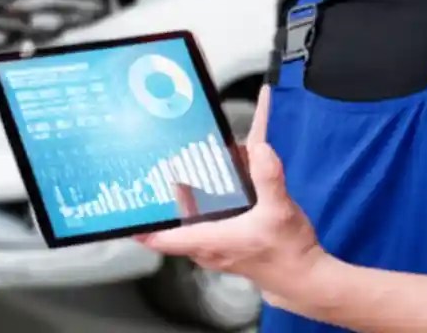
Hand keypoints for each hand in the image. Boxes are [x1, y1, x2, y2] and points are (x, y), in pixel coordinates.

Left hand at [133, 86, 327, 312]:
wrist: (304, 277)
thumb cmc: (289, 252)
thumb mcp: (280, 210)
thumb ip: (268, 178)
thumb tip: (260, 150)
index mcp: (211, 240)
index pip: (163, 238)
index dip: (140, 227)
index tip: (122, 214)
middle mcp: (207, 248)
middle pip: (171, 225)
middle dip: (161, 203)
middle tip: (149, 178)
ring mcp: (214, 250)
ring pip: (186, 225)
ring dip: (182, 205)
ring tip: (175, 176)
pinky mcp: (224, 248)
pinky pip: (201, 228)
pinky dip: (199, 210)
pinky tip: (207, 190)